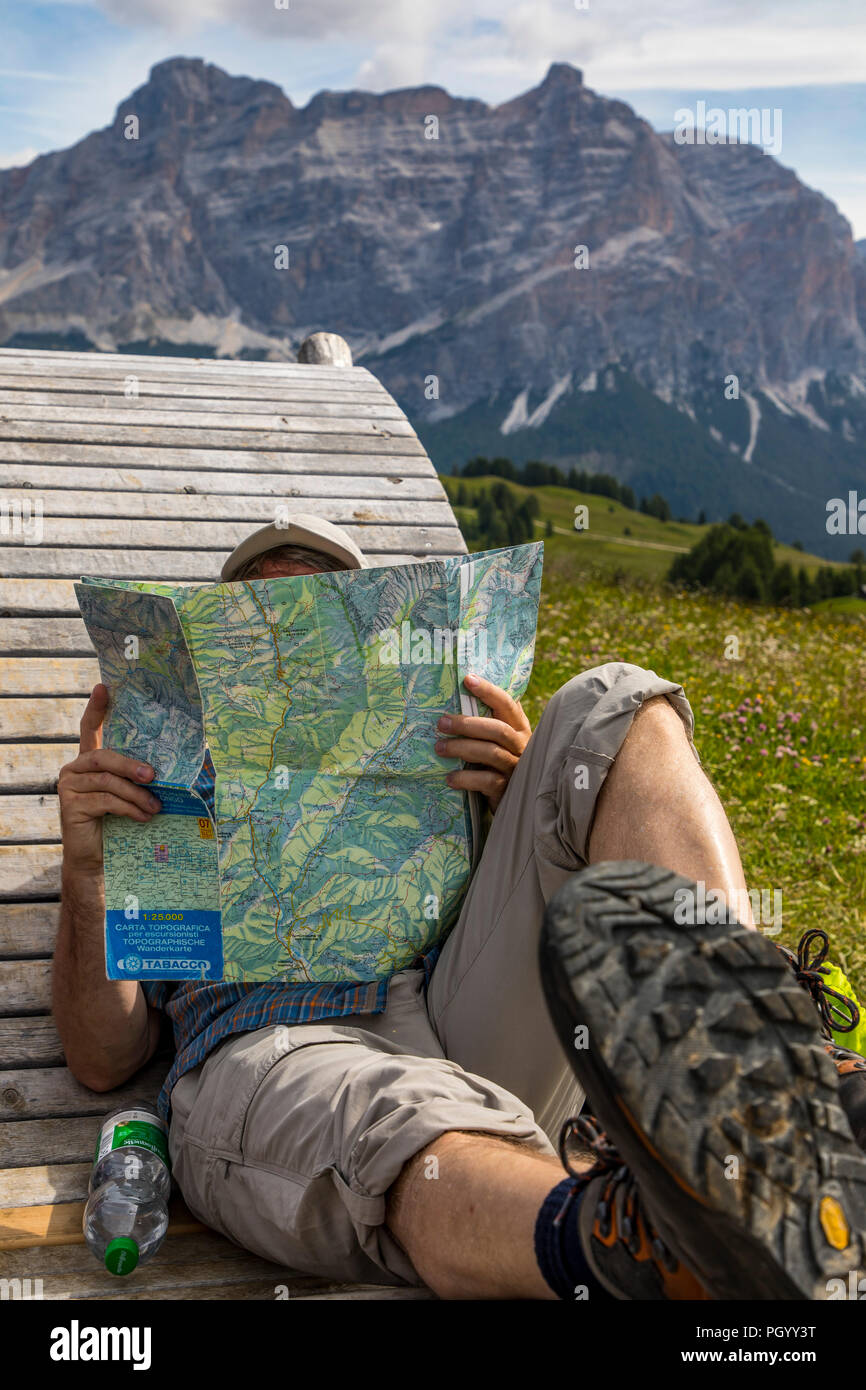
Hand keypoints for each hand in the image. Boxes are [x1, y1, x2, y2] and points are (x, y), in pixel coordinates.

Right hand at [58, 684, 161, 873]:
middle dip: (131, 764)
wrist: (97, 859)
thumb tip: (181, 762)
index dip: (96, 708)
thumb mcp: (131, 794)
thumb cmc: (119, 823)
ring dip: (135, 793)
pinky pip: (104, 801)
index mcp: (90, 761)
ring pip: (106, 780)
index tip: (104, 687)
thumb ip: (141, 777)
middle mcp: (75, 769)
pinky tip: (143, 817)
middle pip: (103, 755)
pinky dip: (128, 808)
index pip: (90, 728)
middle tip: (153, 776)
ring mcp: (69, 786)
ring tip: (155, 806)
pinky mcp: (70, 806)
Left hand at [434, 673, 531, 812]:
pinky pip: (486, 781)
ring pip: (491, 753)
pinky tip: (450, 778)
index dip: (489, 691)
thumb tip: (454, 702)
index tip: (467, 679)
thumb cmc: (498, 765)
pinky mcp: (507, 790)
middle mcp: (522, 746)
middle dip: (467, 724)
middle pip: (497, 729)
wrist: (513, 803)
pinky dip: (465, 778)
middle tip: (442, 722)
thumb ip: (487, 726)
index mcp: (520, 729)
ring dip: (461, 748)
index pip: (507, 704)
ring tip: (439, 748)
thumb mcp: (498, 743)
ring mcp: (516, 768)